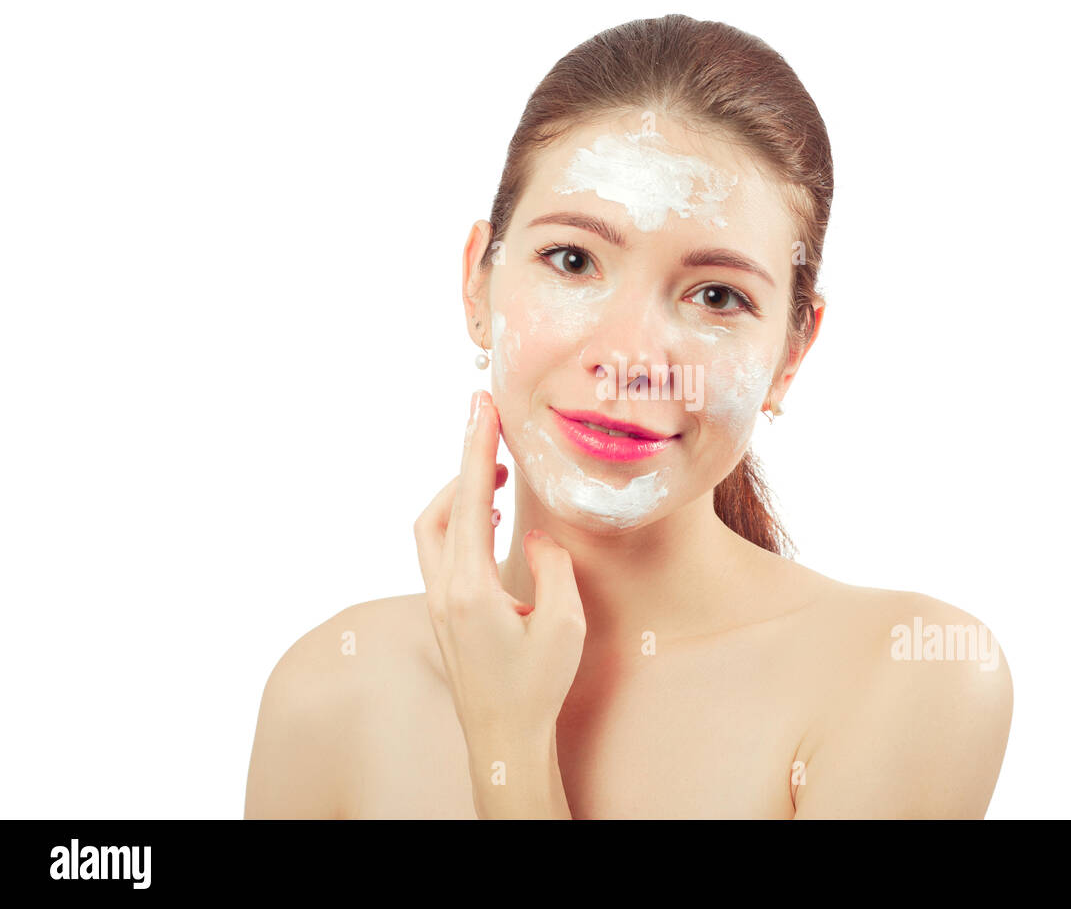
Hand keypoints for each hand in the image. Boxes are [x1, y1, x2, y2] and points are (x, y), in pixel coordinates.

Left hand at [413, 389, 587, 746]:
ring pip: (433, 531)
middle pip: (438, 510)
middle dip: (463, 465)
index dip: (476, 448)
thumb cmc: (536, 686)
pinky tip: (486, 521)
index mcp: (471, 588)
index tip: (481, 406)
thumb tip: (537, 534)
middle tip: (488, 430)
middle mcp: (444, 591)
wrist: (504, 737)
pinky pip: (440, 552)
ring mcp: (438, 603)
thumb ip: (552, 567)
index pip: (471, 501)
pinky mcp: (443, 613)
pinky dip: (460, 522)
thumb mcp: (563, 624)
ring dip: (460, 496)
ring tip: (496, 474)